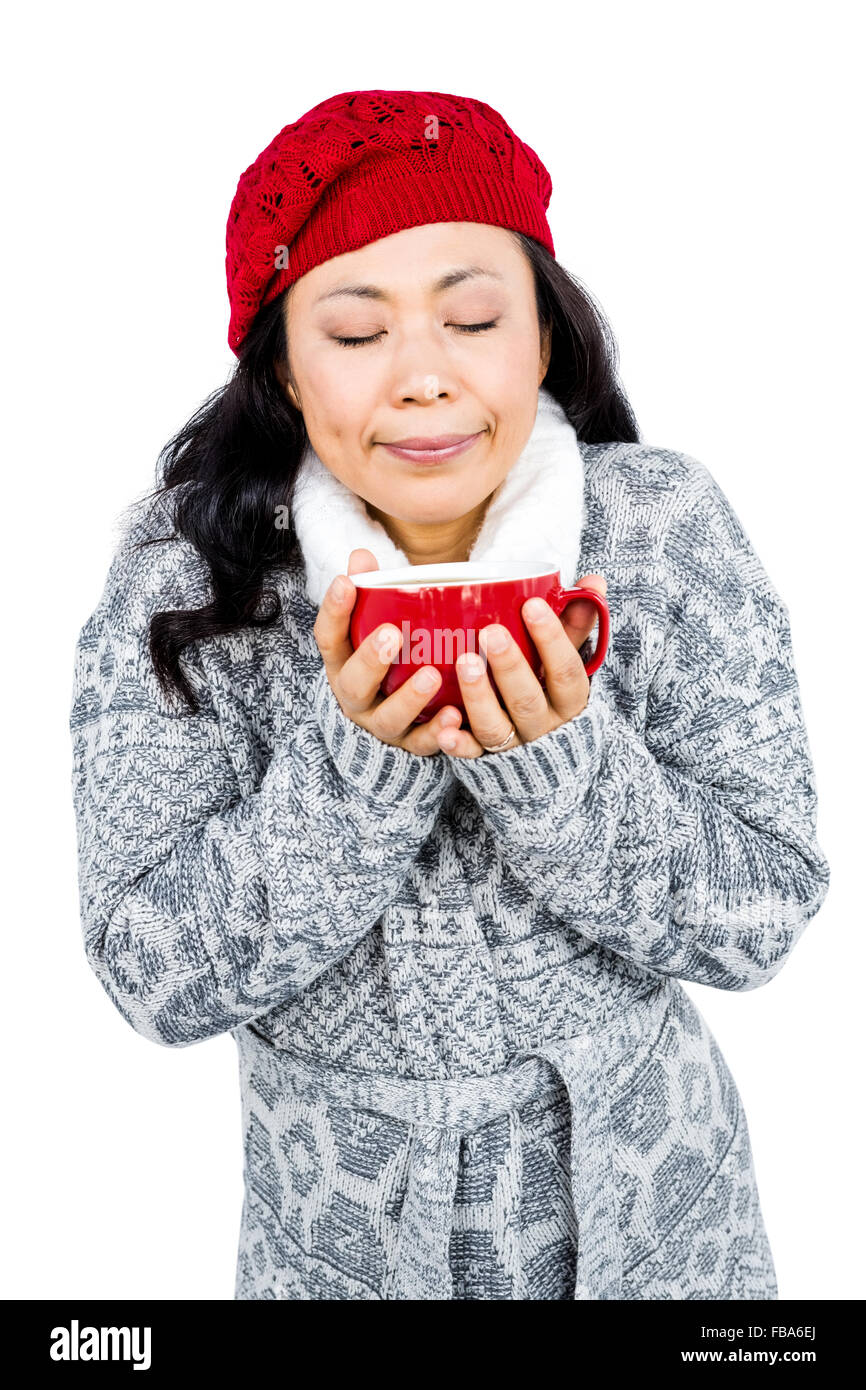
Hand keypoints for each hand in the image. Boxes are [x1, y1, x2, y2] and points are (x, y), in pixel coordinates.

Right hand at [313, 548, 462, 756]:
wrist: (389, 726)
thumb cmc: (387, 662)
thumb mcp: (374, 628)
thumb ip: (371, 594)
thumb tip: (362, 556)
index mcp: (343, 663)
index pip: (329, 637)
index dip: (333, 611)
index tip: (345, 582)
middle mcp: (356, 697)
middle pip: (354, 683)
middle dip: (371, 660)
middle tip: (392, 635)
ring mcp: (381, 724)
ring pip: (388, 718)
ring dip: (409, 698)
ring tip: (432, 675)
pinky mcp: (410, 745)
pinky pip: (422, 745)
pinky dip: (438, 733)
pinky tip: (456, 716)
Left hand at [435, 574, 607, 758]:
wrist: (549, 757)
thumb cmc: (551, 689)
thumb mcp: (568, 660)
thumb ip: (577, 622)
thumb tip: (594, 581)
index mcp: (569, 700)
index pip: (567, 671)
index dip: (553, 639)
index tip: (532, 605)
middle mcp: (544, 725)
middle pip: (528, 700)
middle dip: (510, 666)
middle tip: (490, 632)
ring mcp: (514, 745)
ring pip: (496, 727)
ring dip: (479, 696)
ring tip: (464, 661)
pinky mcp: (486, 759)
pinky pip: (471, 755)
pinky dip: (458, 744)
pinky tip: (445, 728)